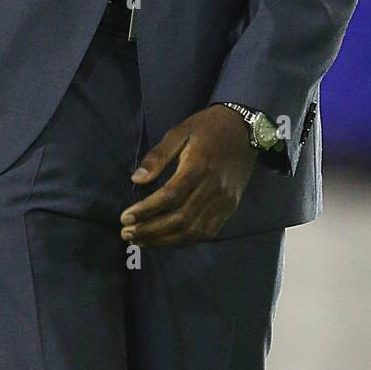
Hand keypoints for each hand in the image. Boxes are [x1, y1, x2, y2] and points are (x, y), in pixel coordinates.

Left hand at [119, 105, 257, 247]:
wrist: (245, 129)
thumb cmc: (207, 128)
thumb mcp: (180, 131)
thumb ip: (158, 155)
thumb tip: (136, 178)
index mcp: (199, 165)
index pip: (170, 196)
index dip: (146, 210)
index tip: (125, 217)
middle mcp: (213, 187)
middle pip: (180, 218)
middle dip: (151, 230)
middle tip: (127, 234)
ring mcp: (224, 201)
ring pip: (193, 231)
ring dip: (164, 241)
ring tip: (141, 241)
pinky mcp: (230, 208)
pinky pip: (206, 232)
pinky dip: (184, 241)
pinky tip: (166, 241)